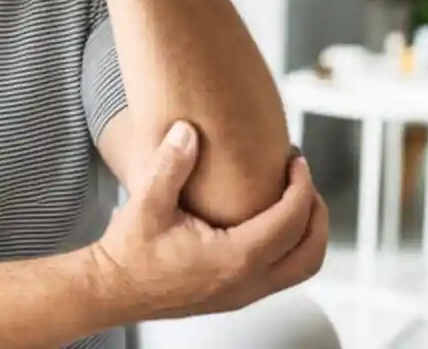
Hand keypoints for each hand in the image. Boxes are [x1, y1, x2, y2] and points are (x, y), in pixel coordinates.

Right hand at [90, 121, 327, 320]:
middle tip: (304, 180)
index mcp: (233, 259)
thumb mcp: (146, 203)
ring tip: (294, 199)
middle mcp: (246, 283)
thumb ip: (170, 165)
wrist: (111, 290)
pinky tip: (268, 221)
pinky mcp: (236, 296)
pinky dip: (289, 246)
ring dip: (307, 233)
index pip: (290, 222)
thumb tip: (188, 130)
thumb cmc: (128, 253)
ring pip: (300, 268)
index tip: (296, 160)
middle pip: (310, 251)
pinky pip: (282, 274)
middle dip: (316, 212)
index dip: (301, 186)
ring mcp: (243, 294)